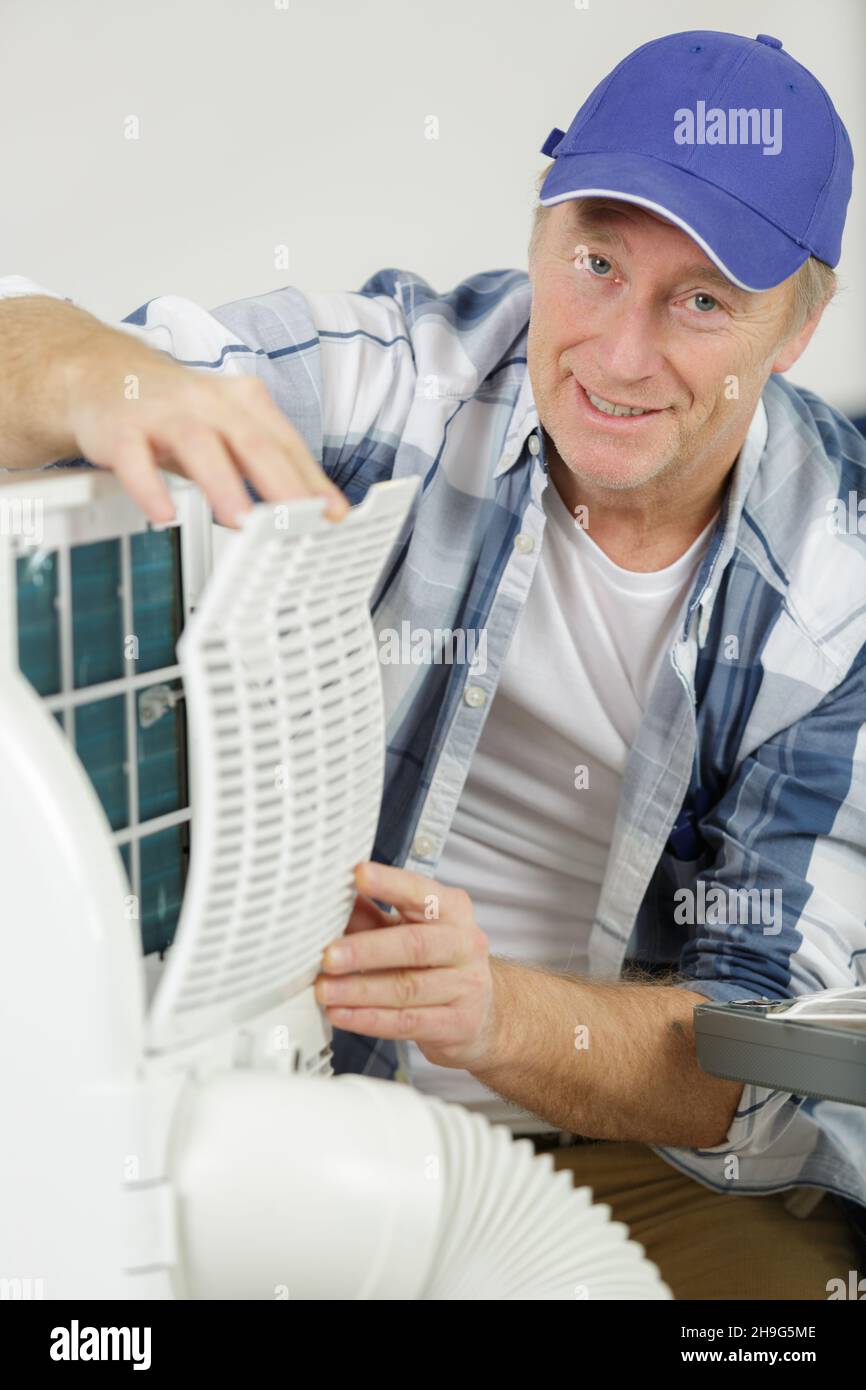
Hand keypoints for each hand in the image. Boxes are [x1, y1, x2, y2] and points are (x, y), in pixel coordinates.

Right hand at [63, 331, 347, 527]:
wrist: (100, 373)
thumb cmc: (173, 409)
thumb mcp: (227, 429)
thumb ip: (265, 466)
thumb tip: (311, 510)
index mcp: (242, 402)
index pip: (286, 444)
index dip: (313, 480)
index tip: (335, 514)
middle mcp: (208, 403)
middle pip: (253, 442)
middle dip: (282, 484)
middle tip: (301, 521)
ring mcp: (164, 413)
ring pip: (200, 446)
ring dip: (223, 485)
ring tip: (241, 521)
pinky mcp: (122, 428)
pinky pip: (136, 460)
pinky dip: (150, 487)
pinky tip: (163, 513)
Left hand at [314, 861, 499, 1069]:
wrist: (484, 1010)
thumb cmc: (438, 961)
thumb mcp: (410, 930)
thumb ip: (373, 916)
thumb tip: (330, 902)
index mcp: (452, 910)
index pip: (421, 892)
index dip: (390, 884)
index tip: (358, 875)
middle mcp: (465, 944)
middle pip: (414, 945)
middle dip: (366, 950)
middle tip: (328, 955)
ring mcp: (466, 986)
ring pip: (407, 988)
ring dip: (359, 991)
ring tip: (324, 990)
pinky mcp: (458, 1024)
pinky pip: (407, 1022)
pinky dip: (369, 1019)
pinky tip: (342, 1014)